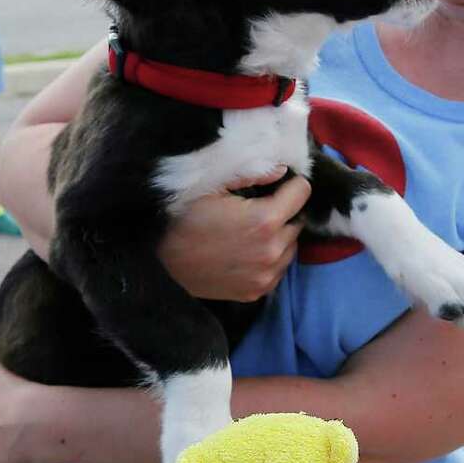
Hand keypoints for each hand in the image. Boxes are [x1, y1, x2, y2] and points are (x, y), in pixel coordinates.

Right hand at [159, 171, 309, 301]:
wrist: (161, 261)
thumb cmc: (183, 218)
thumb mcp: (213, 186)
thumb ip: (252, 174)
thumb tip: (281, 170)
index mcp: (265, 220)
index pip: (302, 192)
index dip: (289, 185)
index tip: (276, 187)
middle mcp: (272, 250)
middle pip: (297, 221)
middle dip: (284, 212)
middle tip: (256, 209)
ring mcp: (266, 275)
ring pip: (290, 247)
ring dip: (279, 237)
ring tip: (250, 233)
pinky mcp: (256, 291)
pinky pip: (277, 270)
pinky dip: (269, 259)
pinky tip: (246, 252)